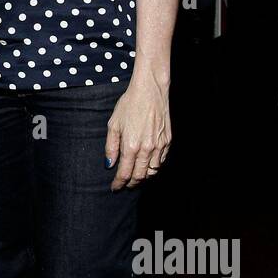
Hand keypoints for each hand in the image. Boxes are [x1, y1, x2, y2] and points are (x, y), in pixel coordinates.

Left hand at [104, 74, 170, 190]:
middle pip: (140, 176)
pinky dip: (154, 166)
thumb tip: (109, 164)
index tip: (115, 187)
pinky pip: (161, 161)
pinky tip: (148, 165)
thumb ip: (111, 147)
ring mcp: (159, 145)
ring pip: (152, 171)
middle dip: (131, 183)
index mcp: (131, 146)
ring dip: (144, 177)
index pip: (124, 173)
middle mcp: (146, 149)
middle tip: (125, 184)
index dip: (119, 183)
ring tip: (136, 177)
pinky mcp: (168, 141)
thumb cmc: (129, 104)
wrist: (150, 90)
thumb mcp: (114, 124)